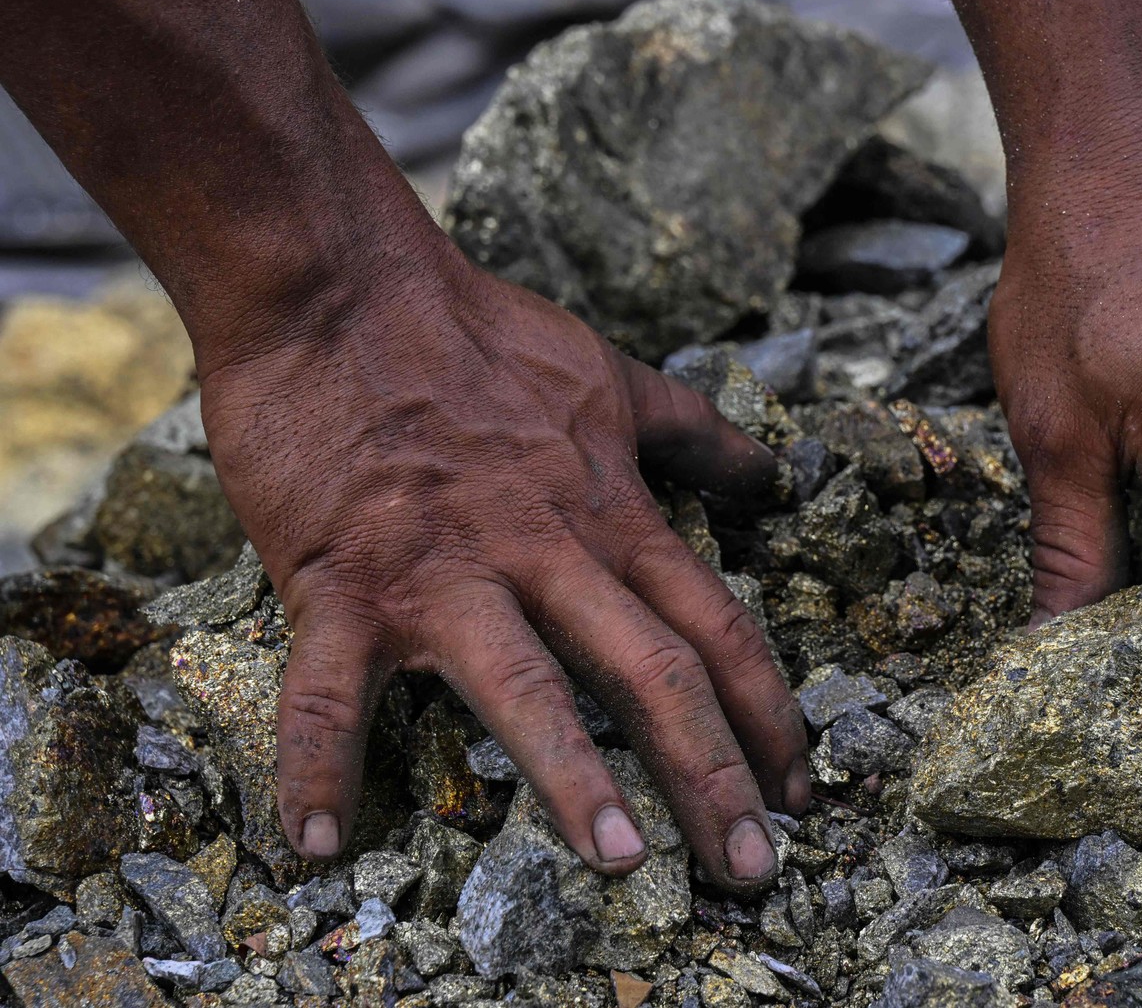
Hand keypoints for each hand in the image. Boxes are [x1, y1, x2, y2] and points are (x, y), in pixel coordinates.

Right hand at [198, 249, 808, 888]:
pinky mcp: (343, 582)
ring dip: (576, 781)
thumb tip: (771, 475)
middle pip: (652, 673)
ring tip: (623, 866)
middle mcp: (546, 552)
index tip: (804, 787)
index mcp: (609, 514)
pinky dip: (320, 764)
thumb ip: (694, 434)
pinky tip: (321, 844)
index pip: (716, 626)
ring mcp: (446, 571)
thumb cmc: (478, 334)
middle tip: (755, 870)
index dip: (769, 711)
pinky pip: (328, 689)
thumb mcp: (610, 376)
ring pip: (525, 688)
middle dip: (713, 775)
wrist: (341, 287)